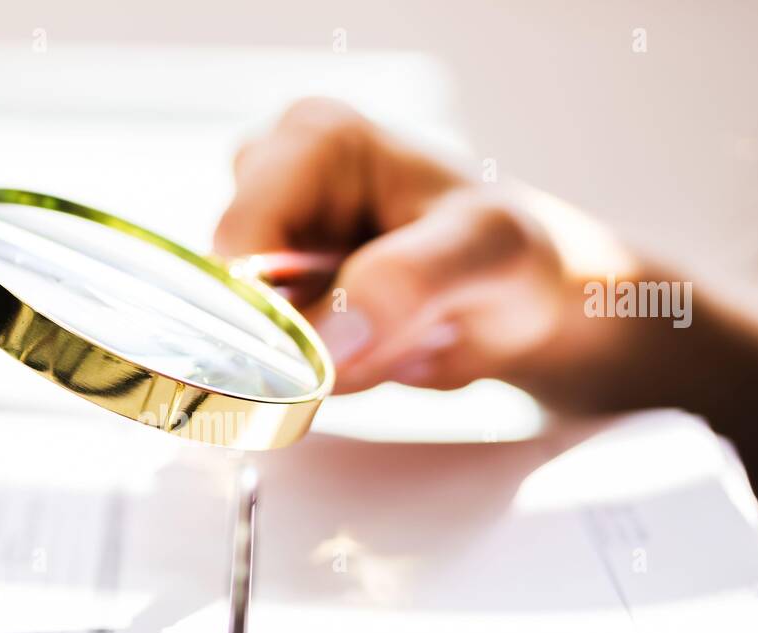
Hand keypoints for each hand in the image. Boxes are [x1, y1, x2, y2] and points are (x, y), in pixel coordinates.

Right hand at [214, 98, 570, 393]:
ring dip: (324, 357)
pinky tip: (376, 343)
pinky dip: (325, 369)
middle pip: (235, 293)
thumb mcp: (486, 253)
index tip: (344, 345)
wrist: (522, 297)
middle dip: (312, 336)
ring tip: (396, 331)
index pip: (239, 241)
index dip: (276, 310)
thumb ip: (409, 282)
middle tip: (396, 330)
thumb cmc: (510, 252)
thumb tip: (324, 336)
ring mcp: (268, 236)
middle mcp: (273, 177)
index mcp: (314, 138)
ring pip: (251, 333)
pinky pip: (270, 355)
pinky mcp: (274, 289)